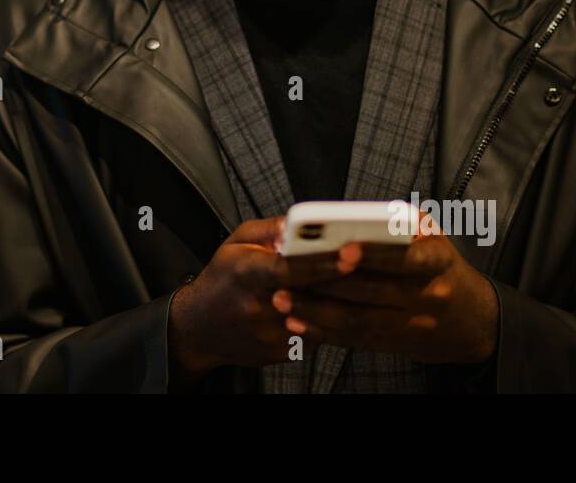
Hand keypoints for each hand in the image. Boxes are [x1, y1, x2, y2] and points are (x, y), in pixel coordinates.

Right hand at [167, 217, 354, 382]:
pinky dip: (332, 321)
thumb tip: (299, 223)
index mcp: (246, 273)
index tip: (351, 254)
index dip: (322, 262)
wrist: (198, 327)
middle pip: (311, 296)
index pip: (290, 269)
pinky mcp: (280, 352)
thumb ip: (269, 229)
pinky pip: (316, 336)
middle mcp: (257, 306)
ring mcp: (270, 334)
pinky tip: (346, 307)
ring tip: (370, 286)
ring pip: (319, 320)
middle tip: (376, 268)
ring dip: (346, 304)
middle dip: (346, 282)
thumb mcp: (236, 242)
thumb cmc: (222, 278)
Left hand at [270, 221, 499, 364]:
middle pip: (372, 292)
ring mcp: (408, 325)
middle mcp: (425, 297)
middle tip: (290, 270)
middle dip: (328, 281)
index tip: (343, 247)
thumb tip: (363, 215)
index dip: (375, 254)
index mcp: (438, 263)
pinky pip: (353, 339)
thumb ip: (402, 222)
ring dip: (316, 310)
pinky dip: (321, 331)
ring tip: (282, 298)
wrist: (469, 321)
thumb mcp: (434, 236)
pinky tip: (294, 322)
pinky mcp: (390, 343)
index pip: (406, 258)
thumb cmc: (440, 266)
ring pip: (357, 320)